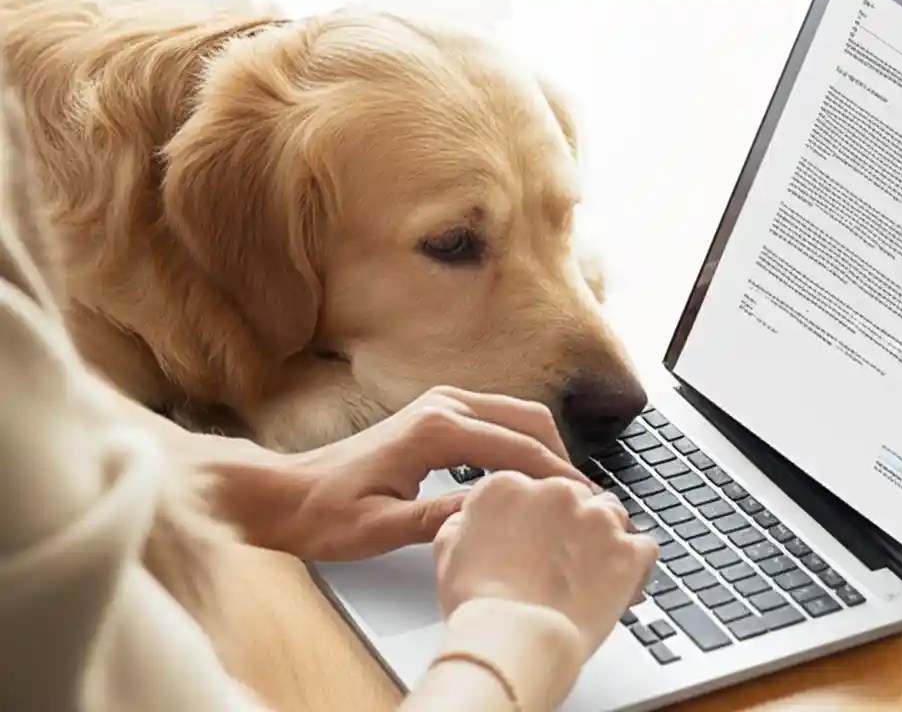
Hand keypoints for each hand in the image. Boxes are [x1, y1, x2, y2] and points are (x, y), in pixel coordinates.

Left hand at [279, 386, 593, 559]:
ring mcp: (441, 404)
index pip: (518, 450)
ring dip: (547, 448)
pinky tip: (531, 477)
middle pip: (529, 420)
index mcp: (435, 430)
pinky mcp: (437, 414)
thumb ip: (441, 519)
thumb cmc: (323, 514)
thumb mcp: (381, 529)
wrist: (284, 492)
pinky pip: (498, 421)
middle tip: (586, 500)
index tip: (585, 504)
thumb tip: (495, 516)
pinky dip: (524, 443)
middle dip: (563, 458)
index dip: (557, 478)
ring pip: (518, 415)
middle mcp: (443, 405)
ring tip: (567, 492)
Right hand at [433, 472, 657, 655]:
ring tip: (587, 572)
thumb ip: (466, 520)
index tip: (532, 537)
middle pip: (572, 497)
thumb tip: (476, 517)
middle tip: (557, 561)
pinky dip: (633, 564)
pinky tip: (616, 584)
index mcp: (509, 487)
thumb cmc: (481, 604)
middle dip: (568, 524)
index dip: (532, 517)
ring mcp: (597, 519)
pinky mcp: (628, 549)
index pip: (530, 488)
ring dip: (602, 537)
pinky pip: (643, 547)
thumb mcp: (448, 550)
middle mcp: (556, 493)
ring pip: (611, 514)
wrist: (515, 641)